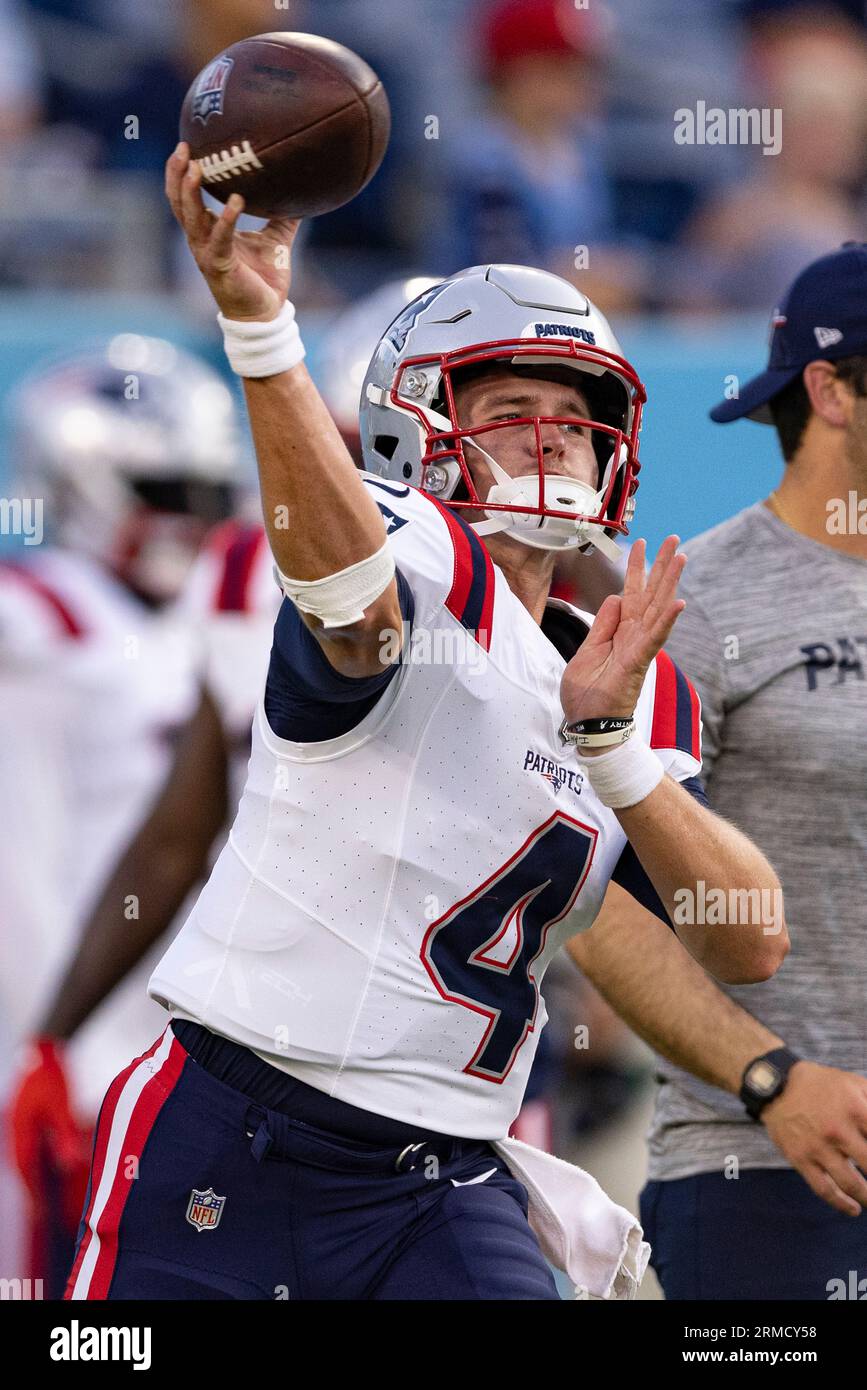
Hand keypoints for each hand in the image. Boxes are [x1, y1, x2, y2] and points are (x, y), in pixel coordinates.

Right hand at [10, 1038, 92, 1226]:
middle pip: (20, 1167)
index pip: (25, 1171)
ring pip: (21, 1157)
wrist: (40, 1048)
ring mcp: (14, 1123)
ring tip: (39, 1195)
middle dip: (30, 1189)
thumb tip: (70, 1165)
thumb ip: (65, 1136)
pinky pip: (23, 1145)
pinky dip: (31, 1159)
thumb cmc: (52, 1077)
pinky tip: (41, 1164)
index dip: (33, 1194)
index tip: (41, 1215)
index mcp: (19, 1132)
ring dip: (30, 1175)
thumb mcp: (61, 1106)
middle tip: (41, 1212)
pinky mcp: (20, 1117)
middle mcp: (12, 1130)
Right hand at [165, 142, 300, 321]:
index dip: (181, 173)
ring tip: (197, 167)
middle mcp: (201, 241)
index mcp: (209, 232)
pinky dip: (226, 219)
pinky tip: (235, 200)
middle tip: (183, 147)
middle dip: (177, 175)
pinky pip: (219, 239)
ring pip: (191, 218)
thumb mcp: (276, 239)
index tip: (187, 145)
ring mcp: (206, 254)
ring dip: (191, 192)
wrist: (266, 315)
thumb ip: (282, 216)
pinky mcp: (219, 267)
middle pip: (179, 202)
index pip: (186, 198)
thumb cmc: (265, 279)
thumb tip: (301, 190)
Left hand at [560, 537, 685, 723]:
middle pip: (651, 594)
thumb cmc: (587, 693)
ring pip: (658, 609)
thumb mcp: (587, 650)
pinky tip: (679, 603)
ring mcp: (638, 649)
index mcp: (620, 632)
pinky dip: (666, 621)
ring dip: (670, 583)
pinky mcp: (637, 663)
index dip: (636, 568)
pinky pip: (654, 639)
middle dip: (661, 566)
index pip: (631, 592)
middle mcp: (634, 637)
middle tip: (674, 538)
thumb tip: (614, 596)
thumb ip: (602, 625)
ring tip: (681, 558)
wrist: (587, 724)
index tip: (641, 542)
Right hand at [762, 1060, 866, 1215]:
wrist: (777, 1086)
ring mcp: (818, 1147)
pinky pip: (824, 1189)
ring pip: (851, 1184)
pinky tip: (854, 1210)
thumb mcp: (855, 1084)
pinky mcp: (801, 1159)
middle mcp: (838, 1130)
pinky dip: (841, 1204)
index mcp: (855, 1108)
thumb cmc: (823, 1086)